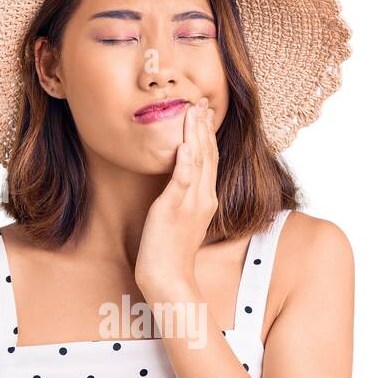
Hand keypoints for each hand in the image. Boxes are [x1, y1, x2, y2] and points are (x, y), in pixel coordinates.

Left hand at [135, 97, 218, 293]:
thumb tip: (179, 182)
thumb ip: (184, 198)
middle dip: (204, 126)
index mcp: (206, 198)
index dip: (207, 134)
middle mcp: (203, 197)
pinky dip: (184, 161)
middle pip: (207, 154)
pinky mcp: (174, 208)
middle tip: (201, 101)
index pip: (210, 159)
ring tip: (192, 110)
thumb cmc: (171, 252)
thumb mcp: (182, 219)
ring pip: (197, 161)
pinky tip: (184, 144)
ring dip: (195, 134)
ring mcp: (190, 202)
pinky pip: (182, 181)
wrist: (168, 277)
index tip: (204, 112)